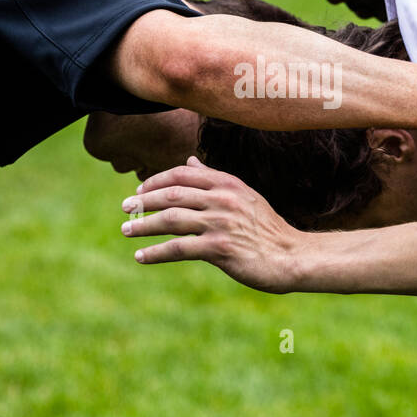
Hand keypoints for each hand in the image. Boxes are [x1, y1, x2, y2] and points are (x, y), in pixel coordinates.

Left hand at [121, 157, 302, 293]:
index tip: (139, 189)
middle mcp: (223, 199)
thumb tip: (188, 159)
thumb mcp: (243, 195)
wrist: (291, 257)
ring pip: (170, 220)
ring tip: (126, 230)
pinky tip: (141, 256)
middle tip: (125, 208)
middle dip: (143, 200)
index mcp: (228, 183)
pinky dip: (156, 252)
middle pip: (172, 194)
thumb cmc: (266, 228)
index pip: (182, 173)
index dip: (157, 180)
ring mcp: (221, 223)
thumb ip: (213, 178)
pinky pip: (178, 248)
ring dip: (144, 225)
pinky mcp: (219, 249)